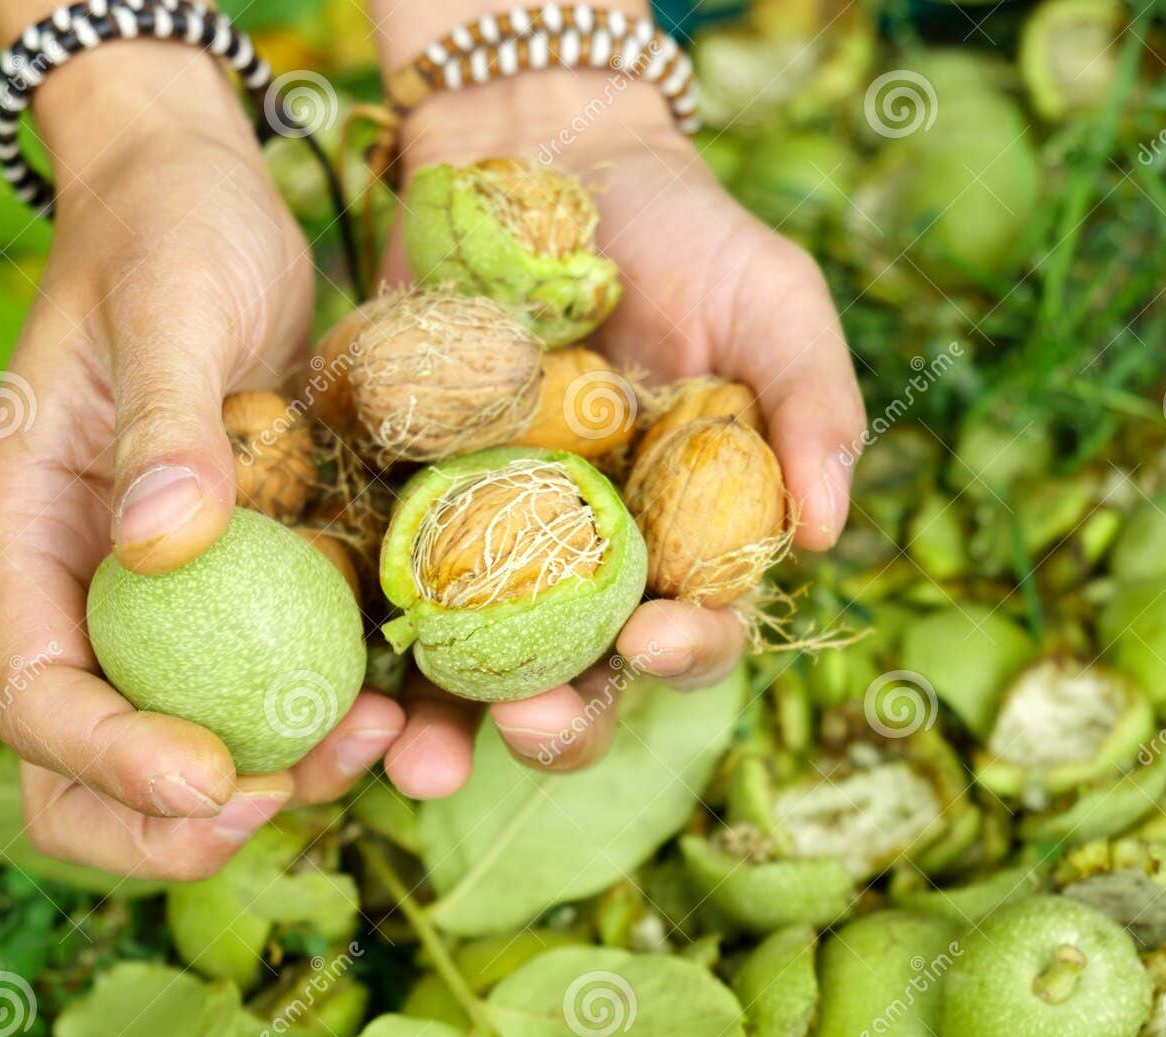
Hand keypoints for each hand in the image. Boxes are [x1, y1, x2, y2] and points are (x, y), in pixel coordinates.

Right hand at [0, 44, 402, 879]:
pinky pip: (277, 682)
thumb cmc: (169, 231)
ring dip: (270, 779)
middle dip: (169, 821)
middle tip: (276, 804)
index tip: (213, 780)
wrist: (207, 199)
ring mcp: (170, 597)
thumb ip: (162, 423)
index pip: (36, 695)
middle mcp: (88, 588)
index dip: (110, 762)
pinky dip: (327, 717)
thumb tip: (161, 547)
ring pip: (189, 742)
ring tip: (370, 749)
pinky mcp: (249, 583)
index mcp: (32, 536)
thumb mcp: (168, 306)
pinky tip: (397, 704)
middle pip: (84, 768)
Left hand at [379, 74, 865, 793]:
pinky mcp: (392, 502)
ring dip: (441, 720)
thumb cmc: (678, 231)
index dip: (686, 651)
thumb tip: (829, 534)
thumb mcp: (770, 295)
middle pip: (574, 677)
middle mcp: (581, 563)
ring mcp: (479, 541)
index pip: (693, 626)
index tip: (664, 640)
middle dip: (557, 721)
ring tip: (409, 753)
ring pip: (463, 663)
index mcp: (679, 539)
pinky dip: (354, 630)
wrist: (538, 155)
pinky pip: (371, 583)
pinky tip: (337, 665)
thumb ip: (812, 402)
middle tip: (528, 726)